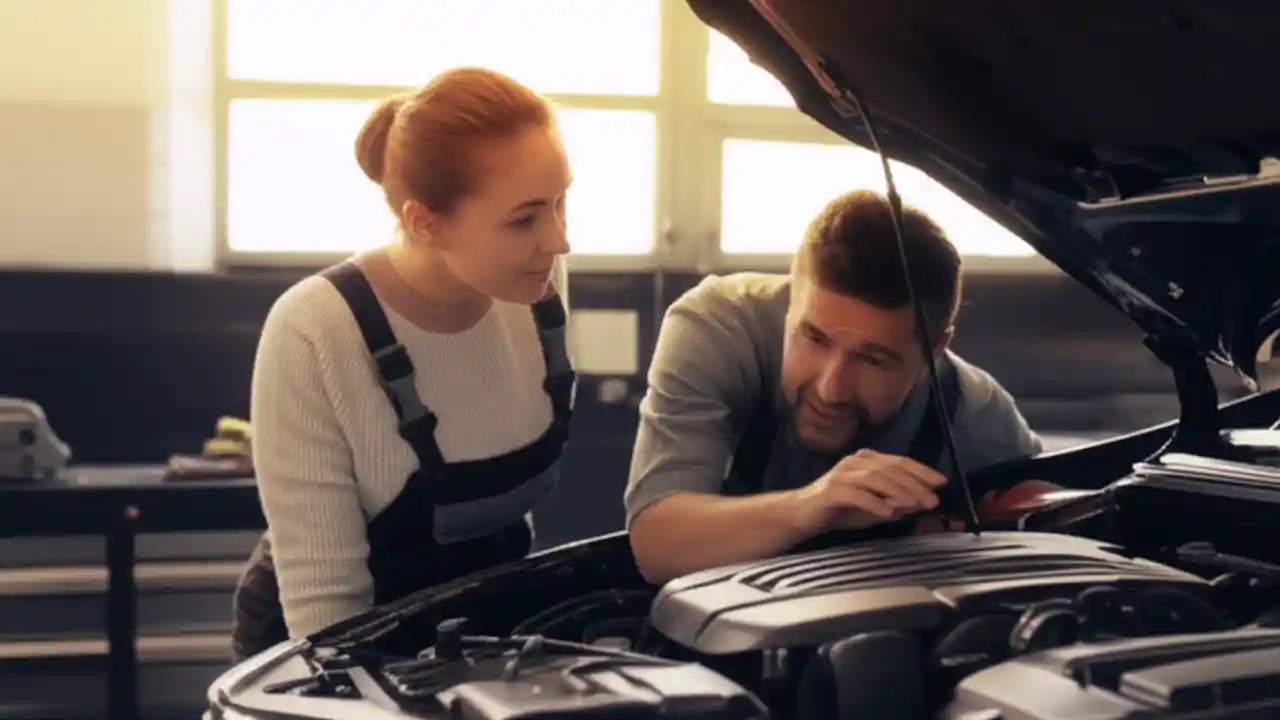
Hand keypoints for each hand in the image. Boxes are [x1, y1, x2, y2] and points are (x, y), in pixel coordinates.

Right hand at [792, 449, 947, 534]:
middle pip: (891, 469)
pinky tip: (888, 511)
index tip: (941, 482)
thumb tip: (919, 503)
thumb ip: (894, 503)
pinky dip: (874, 502)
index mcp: (866, 460)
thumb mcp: (873, 507)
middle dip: (915, 484)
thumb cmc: (838, 510)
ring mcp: (843, 474)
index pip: (899, 461)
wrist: (802, 515)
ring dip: (899, 492)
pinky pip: (857, 494)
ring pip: (877, 479)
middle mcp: (855, 462)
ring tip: (914, 505)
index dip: (922, 471)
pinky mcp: (832, 490)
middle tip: (932, 500)